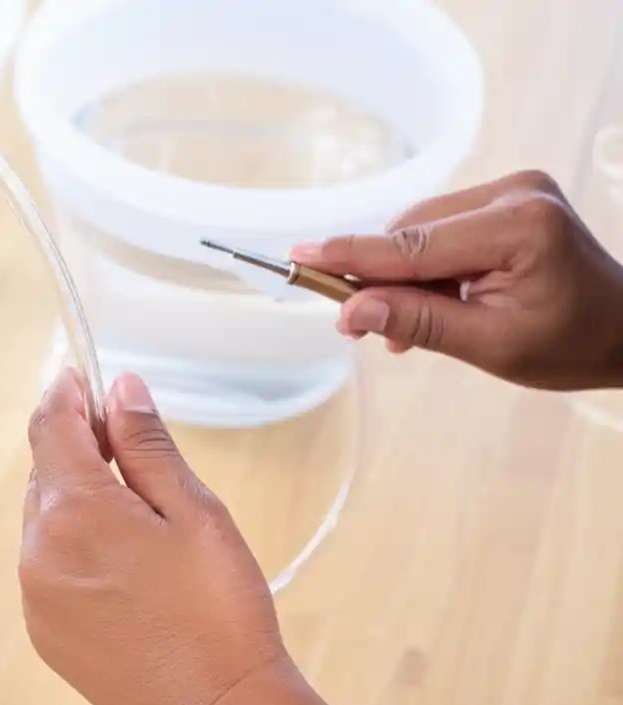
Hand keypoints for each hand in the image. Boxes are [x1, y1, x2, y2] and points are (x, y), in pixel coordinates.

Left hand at [22, 370, 337, 704]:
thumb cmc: (217, 618)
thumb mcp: (194, 512)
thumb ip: (147, 445)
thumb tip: (120, 389)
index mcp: (75, 513)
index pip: (50, 425)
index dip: (67, 393)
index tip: (81, 376)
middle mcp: (39, 551)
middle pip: (45, 471)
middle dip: (79, 447)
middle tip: (129, 443)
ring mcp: (35, 594)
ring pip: (44, 517)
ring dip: (76, 497)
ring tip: (138, 513)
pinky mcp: (44, 629)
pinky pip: (46, 562)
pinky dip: (73, 543)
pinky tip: (123, 561)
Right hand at [292, 170, 622, 390]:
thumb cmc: (572, 344)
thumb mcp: (491, 345)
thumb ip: (418, 322)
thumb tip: (352, 313)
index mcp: (520, 227)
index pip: (413, 244)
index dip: (352, 256)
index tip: (301, 257)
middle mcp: (515, 193)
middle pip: (411, 233)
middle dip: (382, 279)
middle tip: (362, 330)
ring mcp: (512, 189)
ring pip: (419, 230)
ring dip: (403, 275)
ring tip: (407, 326)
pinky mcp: (507, 196)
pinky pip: (439, 227)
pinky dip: (425, 265)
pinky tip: (431, 300)